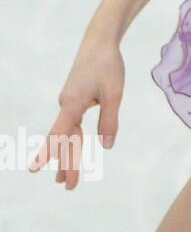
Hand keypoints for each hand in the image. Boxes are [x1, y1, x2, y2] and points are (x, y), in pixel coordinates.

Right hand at [31, 37, 125, 191]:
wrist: (100, 43)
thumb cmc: (108, 65)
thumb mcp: (115, 93)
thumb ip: (110, 119)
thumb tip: (107, 145)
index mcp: (73, 104)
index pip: (59, 133)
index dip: (49, 152)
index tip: (34, 169)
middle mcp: (67, 106)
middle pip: (65, 140)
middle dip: (67, 164)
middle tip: (68, 188)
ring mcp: (70, 104)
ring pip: (68, 135)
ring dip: (69, 156)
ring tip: (64, 180)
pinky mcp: (75, 101)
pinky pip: (72, 127)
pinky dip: (73, 142)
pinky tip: (74, 152)